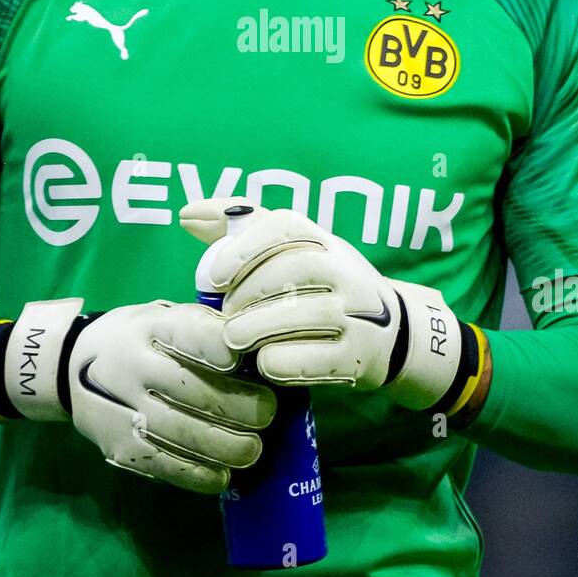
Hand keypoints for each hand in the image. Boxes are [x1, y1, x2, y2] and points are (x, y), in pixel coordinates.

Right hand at [10, 296, 276, 493]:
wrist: (69, 365)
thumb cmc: (140, 338)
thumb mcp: (163, 316)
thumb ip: (204, 330)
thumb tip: (260, 351)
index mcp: (149, 326)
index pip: (186, 333)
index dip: (216, 347)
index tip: (241, 358)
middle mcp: (132, 366)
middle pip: (191, 390)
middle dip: (237, 406)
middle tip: (267, 413)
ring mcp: (121, 409)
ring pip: (180, 432)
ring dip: (224, 446)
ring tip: (252, 450)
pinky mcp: (118, 446)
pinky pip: (163, 465)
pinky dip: (197, 474)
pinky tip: (222, 476)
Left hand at [179, 201, 462, 409]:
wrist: (389, 333)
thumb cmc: (319, 287)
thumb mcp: (289, 252)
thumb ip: (238, 231)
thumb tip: (187, 213)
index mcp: (324, 240)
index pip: (287, 226)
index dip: (245, 248)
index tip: (212, 277)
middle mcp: (346, 270)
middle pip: (295, 268)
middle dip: (250, 292)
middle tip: (223, 313)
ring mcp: (358, 314)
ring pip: (307, 314)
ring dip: (260, 327)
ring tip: (234, 338)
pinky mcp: (360, 356)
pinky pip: (320, 360)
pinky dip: (285, 362)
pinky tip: (264, 363)